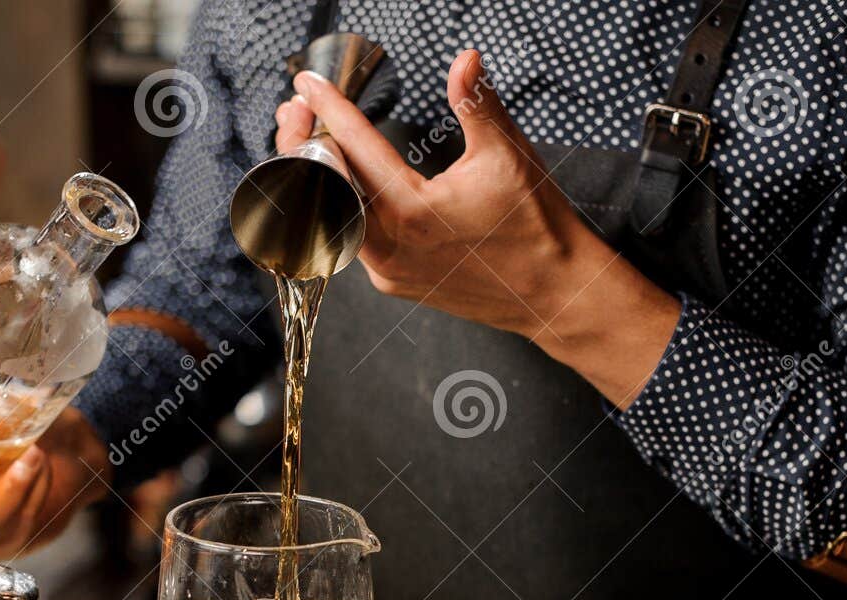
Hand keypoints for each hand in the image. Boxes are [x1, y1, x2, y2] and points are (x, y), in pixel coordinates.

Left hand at [276, 49, 679, 407]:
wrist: (553, 293)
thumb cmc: (535, 228)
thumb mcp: (506, 155)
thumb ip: (477, 104)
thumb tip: (465, 60)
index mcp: (413, 211)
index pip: (357, 148)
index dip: (330, 109)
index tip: (308, 84)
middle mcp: (391, 247)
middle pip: (328, 187)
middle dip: (304, 144)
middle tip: (293, 111)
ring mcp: (388, 271)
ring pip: (335, 217)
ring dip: (319, 178)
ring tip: (309, 141)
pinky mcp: (394, 283)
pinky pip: (353, 241)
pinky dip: (340, 208)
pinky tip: (339, 185)